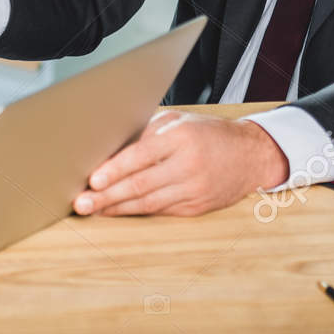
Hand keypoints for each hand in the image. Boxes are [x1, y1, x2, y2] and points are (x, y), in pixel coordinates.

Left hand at [72, 110, 288, 216]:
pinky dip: (137, 212)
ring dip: (117, 208)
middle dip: (107, 195)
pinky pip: (161, 211)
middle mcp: (188, 166)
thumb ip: (147, 132)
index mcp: (181, 138)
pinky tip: (118, 212)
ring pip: (148, 203)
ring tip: (93, 210)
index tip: (93, 179)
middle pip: (140, 184)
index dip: (115, 170)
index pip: (141, 156)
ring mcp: (194, 190)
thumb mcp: (179, 121)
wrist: (251, 155)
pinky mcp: (197, 208)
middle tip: (82, 203)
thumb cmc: (208, 133)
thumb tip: (109, 147)